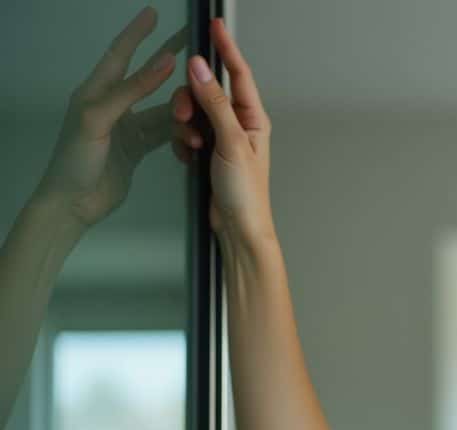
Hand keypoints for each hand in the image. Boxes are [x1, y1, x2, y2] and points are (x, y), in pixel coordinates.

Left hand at [33, 6, 188, 229]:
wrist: (73, 203)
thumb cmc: (77, 159)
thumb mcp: (101, 118)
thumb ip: (134, 89)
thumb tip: (166, 62)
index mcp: (97, 92)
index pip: (119, 54)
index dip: (137, 33)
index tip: (154, 13)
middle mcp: (113, 105)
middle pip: (145, 76)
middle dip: (168, 58)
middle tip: (192, 42)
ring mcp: (126, 127)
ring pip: (162, 109)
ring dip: (182, 109)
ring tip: (204, 106)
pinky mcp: (136, 148)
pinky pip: (164, 133)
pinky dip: (180, 133)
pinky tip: (196, 135)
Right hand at [172, 17, 275, 245]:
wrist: (238, 228)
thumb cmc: (246, 194)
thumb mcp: (230, 143)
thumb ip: (214, 104)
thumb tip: (200, 69)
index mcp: (253, 119)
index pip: (239, 73)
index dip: (226, 48)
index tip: (215, 26)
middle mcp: (239, 125)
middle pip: (207, 92)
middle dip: (190, 100)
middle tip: (183, 118)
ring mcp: (222, 138)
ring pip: (192, 113)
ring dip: (184, 126)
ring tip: (190, 145)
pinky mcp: (208, 152)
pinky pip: (185, 134)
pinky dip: (181, 142)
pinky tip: (187, 157)